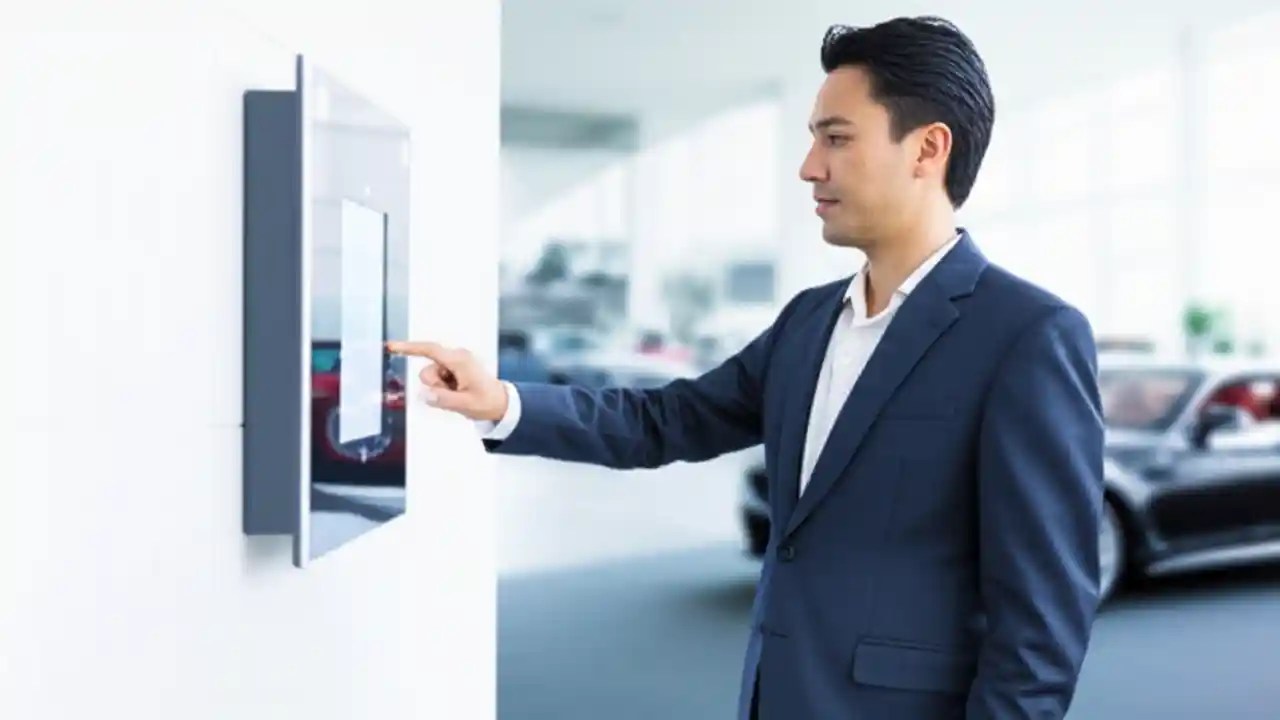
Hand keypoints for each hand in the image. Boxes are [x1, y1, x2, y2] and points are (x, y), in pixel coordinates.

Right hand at [385, 340, 508, 421]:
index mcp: (459, 361)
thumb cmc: (487, 401)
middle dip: (434, 386)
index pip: (429, 350)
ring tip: (458, 394)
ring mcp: (455, 362)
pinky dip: (443, 388)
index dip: (408, 348)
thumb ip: (444, 399)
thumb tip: (425, 394)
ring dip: (440, 389)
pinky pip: (438, 379)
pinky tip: (458, 392)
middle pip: (428, 371)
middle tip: (454, 395)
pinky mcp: (454, 368)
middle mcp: (456, 357)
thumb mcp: (465, 404)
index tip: (391, 346)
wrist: (501, 403)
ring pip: (431, 377)